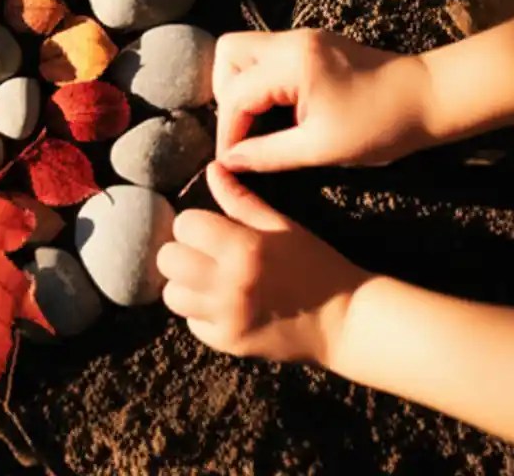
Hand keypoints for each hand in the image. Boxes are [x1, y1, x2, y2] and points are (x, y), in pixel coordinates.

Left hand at [157, 163, 370, 363]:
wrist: (345, 320)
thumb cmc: (315, 265)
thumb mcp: (282, 226)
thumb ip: (240, 200)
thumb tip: (211, 169)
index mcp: (244, 248)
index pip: (184, 224)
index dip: (195, 223)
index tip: (210, 229)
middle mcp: (229, 284)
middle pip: (168, 260)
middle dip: (182, 252)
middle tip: (203, 255)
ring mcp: (226, 317)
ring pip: (171, 295)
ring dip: (185, 284)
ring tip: (210, 281)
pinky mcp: (227, 343)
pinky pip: (190, 322)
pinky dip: (200, 313)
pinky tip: (224, 305)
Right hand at [214, 29, 433, 171]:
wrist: (430, 96)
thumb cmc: (381, 125)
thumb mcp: (321, 149)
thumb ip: (268, 154)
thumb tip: (229, 162)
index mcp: (293, 64)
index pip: (235, 93)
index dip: (227, 130)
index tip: (232, 160)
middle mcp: (291, 41)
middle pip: (228, 53)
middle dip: (225, 94)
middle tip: (243, 129)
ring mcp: (302, 38)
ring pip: (245, 50)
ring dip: (240, 85)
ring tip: (256, 121)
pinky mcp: (312, 45)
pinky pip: (267, 56)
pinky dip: (260, 81)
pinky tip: (276, 110)